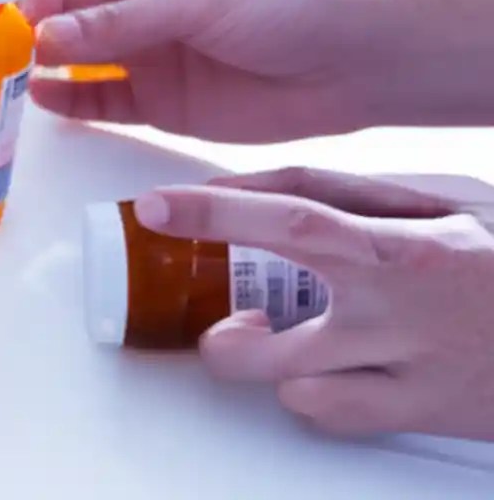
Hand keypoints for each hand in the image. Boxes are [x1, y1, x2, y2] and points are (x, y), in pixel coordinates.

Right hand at [23, 0, 386, 142]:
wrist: (357, 63)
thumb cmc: (291, 4)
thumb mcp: (200, 0)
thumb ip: (122, 23)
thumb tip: (46, 39)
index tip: (34, 8)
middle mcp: (141, 2)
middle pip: (64, 5)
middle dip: (34, 22)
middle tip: (13, 48)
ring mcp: (148, 53)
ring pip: (76, 57)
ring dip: (44, 65)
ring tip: (17, 79)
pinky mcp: (159, 103)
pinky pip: (99, 103)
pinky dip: (68, 105)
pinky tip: (45, 104)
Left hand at [133, 166, 493, 439]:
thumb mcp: (447, 201)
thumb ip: (355, 192)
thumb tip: (254, 188)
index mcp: (408, 244)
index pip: (294, 215)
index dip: (216, 212)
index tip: (157, 206)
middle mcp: (403, 313)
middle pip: (275, 334)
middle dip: (222, 338)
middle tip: (214, 322)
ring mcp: (411, 371)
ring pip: (291, 385)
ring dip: (263, 362)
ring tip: (269, 335)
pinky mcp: (420, 414)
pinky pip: (327, 416)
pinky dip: (308, 394)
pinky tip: (323, 370)